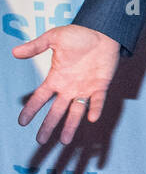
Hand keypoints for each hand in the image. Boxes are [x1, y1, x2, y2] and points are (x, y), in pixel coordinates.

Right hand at [13, 25, 120, 145]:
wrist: (102, 32)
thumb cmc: (78, 35)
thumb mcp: (54, 38)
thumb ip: (36, 46)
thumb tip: (14, 52)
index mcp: (56, 78)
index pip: (40, 97)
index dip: (31, 109)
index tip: (22, 122)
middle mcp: (69, 87)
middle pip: (56, 110)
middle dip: (48, 125)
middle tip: (40, 141)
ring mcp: (85, 89)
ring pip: (76, 112)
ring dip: (70, 125)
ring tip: (64, 141)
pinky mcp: (100, 86)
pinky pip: (97, 100)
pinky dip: (95, 109)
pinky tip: (91, 118)